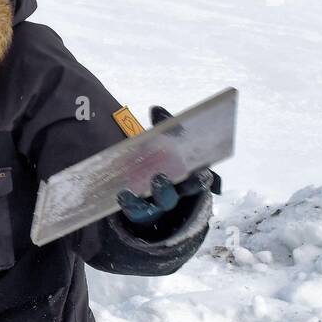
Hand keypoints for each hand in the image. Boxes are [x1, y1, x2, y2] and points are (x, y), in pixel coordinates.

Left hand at [115, 106, 217, 224]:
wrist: (148, 193)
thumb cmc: (162, 163)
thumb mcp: (164, 145)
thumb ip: (165, 130)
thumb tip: (156, 109)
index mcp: (187, 179)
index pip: (198, 181)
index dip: (199, 179)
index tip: (199, 174)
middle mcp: (176, 194)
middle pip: (176, 194)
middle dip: (168, 187)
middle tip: (159, 177)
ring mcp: (159, 205)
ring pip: (158, 204)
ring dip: (148, 197)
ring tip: (136, 189)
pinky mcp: (142, 213)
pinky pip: (137, 210)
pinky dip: (130, 203)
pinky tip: (122, 194)